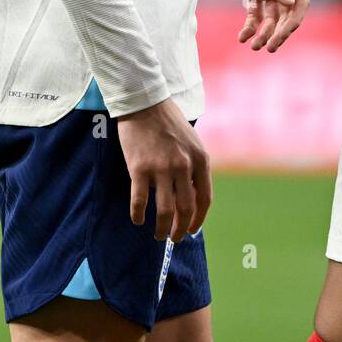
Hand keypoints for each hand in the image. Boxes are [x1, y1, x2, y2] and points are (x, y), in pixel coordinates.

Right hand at [116, 97, 212, 242]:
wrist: (144, 102)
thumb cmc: (168, 122)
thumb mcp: (191, 142)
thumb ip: (194, 167)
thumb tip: (192, 197)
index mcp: (200, 159)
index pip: (204, 199)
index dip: (197, 220)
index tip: (191, 230)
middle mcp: (184, 166)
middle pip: (185, 209)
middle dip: (180, 229)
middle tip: (173, 238)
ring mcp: (161, 168)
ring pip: (164, 211)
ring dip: (161, 229)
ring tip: (157, 235)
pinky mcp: (139, 168)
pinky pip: (139, 201)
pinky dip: (138, 215)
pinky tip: (137, 219)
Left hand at [218, 0, 309, 51]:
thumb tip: (289, 3)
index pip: (300, 1)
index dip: (294, 20)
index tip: (283, 33)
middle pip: (287, 15)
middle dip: (279, 32)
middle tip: (269, 47)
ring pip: (271, 18)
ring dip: (264, 33)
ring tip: (253, 46)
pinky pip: (255, 14)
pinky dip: (250, 26)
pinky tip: (242, 37)